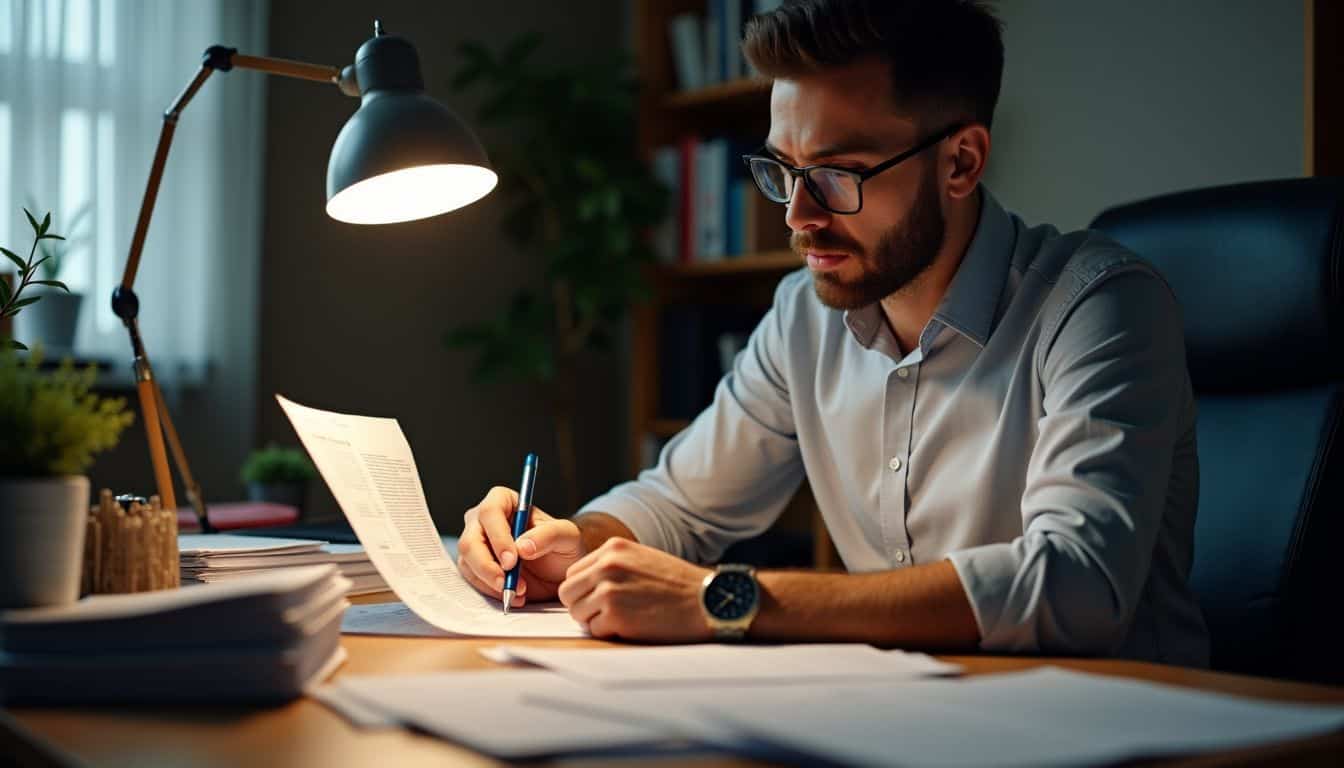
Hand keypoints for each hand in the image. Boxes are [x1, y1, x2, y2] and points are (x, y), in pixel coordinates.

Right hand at [457, 486, 582, 607]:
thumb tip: (522, 546)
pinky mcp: (474, 566)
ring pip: (467, 563)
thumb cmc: (562, 546)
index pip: (490, 513)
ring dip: (491, 582)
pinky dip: (491, 592)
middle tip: (509, 585)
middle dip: (487, 566)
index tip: (511, 561)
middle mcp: (483, 520)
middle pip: (470, 541)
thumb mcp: (566, 536)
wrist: (560, 570)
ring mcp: (476, 543)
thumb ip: (548, 536)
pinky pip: (472, 579)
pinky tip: (514, 596)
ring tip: (520, 591)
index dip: (498, 537)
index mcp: (503, 501)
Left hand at [557, 537, 712, 641]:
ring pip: (577, 613)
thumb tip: (583, 585)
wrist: (706, 601)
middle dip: (583, 606)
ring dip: (596, 620)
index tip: (601, 598)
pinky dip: (611, 633)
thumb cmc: (677, 584)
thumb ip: (611, 565)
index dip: (584, 589)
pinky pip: (595, 630)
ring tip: (624, 617)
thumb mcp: (641, 558)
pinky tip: (633, 625)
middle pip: (568, 593)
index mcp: (612, 549)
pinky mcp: (615, 616)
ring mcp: (609, 591)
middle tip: (607, 613)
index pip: (573, 573)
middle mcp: (607, 566)